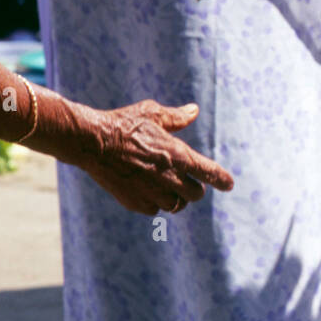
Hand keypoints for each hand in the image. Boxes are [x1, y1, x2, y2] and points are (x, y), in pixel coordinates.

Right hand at [76, 100, 233, 215]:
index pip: (209, 172)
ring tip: (165, 187)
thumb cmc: (123, 124)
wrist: (91, 142)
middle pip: (196, 194)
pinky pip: (154, 210)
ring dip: (175, 198)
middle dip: (193, 189)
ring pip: (176, 205)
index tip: (229, 184)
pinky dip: (154, 203)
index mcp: (179, 155)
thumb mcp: (152, 114)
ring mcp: (152, 191)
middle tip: (185, 182)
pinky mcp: (135, 202)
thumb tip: (194, 110)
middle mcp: (170, 177)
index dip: (221, 179)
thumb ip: (176, 117)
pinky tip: (146, 191)